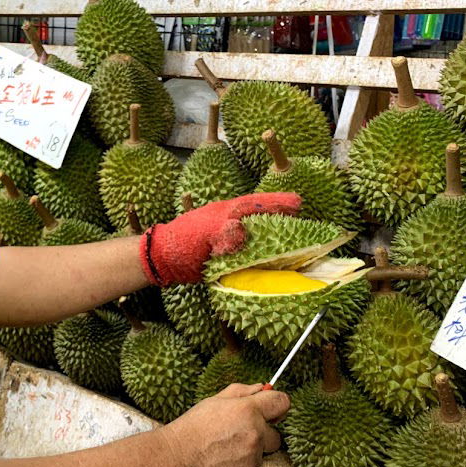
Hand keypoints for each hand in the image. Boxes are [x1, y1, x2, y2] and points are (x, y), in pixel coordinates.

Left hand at [139, 193, 301, 285]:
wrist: (162, 260)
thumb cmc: (181, 242)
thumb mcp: (203, 234)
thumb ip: (223, 232)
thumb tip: (243, 232)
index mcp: (227, 212)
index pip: (257, 203)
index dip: (278, 203)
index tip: (299, 203)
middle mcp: (230, 223)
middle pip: (261, 217)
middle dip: (282, 218)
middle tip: (303, 222)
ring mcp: (228, 239)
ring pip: (256, 235)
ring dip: (274, 237)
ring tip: (294, 242)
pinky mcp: (226, 256)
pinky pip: (248, 254)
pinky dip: (261, 256)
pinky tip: (272, 263)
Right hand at [157, 384, 289, 466]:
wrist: (175, 458)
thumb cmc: (192, 428)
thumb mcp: (214, 401)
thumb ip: (242, 391)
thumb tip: (261, 388)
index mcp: (248, 410)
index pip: (282, 403)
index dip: (277, 406)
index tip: (271, 410)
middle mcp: (255, 434)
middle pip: (276, 436)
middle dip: (262, 435)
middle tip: (237, 434)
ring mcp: (252, 459)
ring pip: (260, 456)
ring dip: (248, 453)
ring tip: (222, 450)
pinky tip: (220, 463)